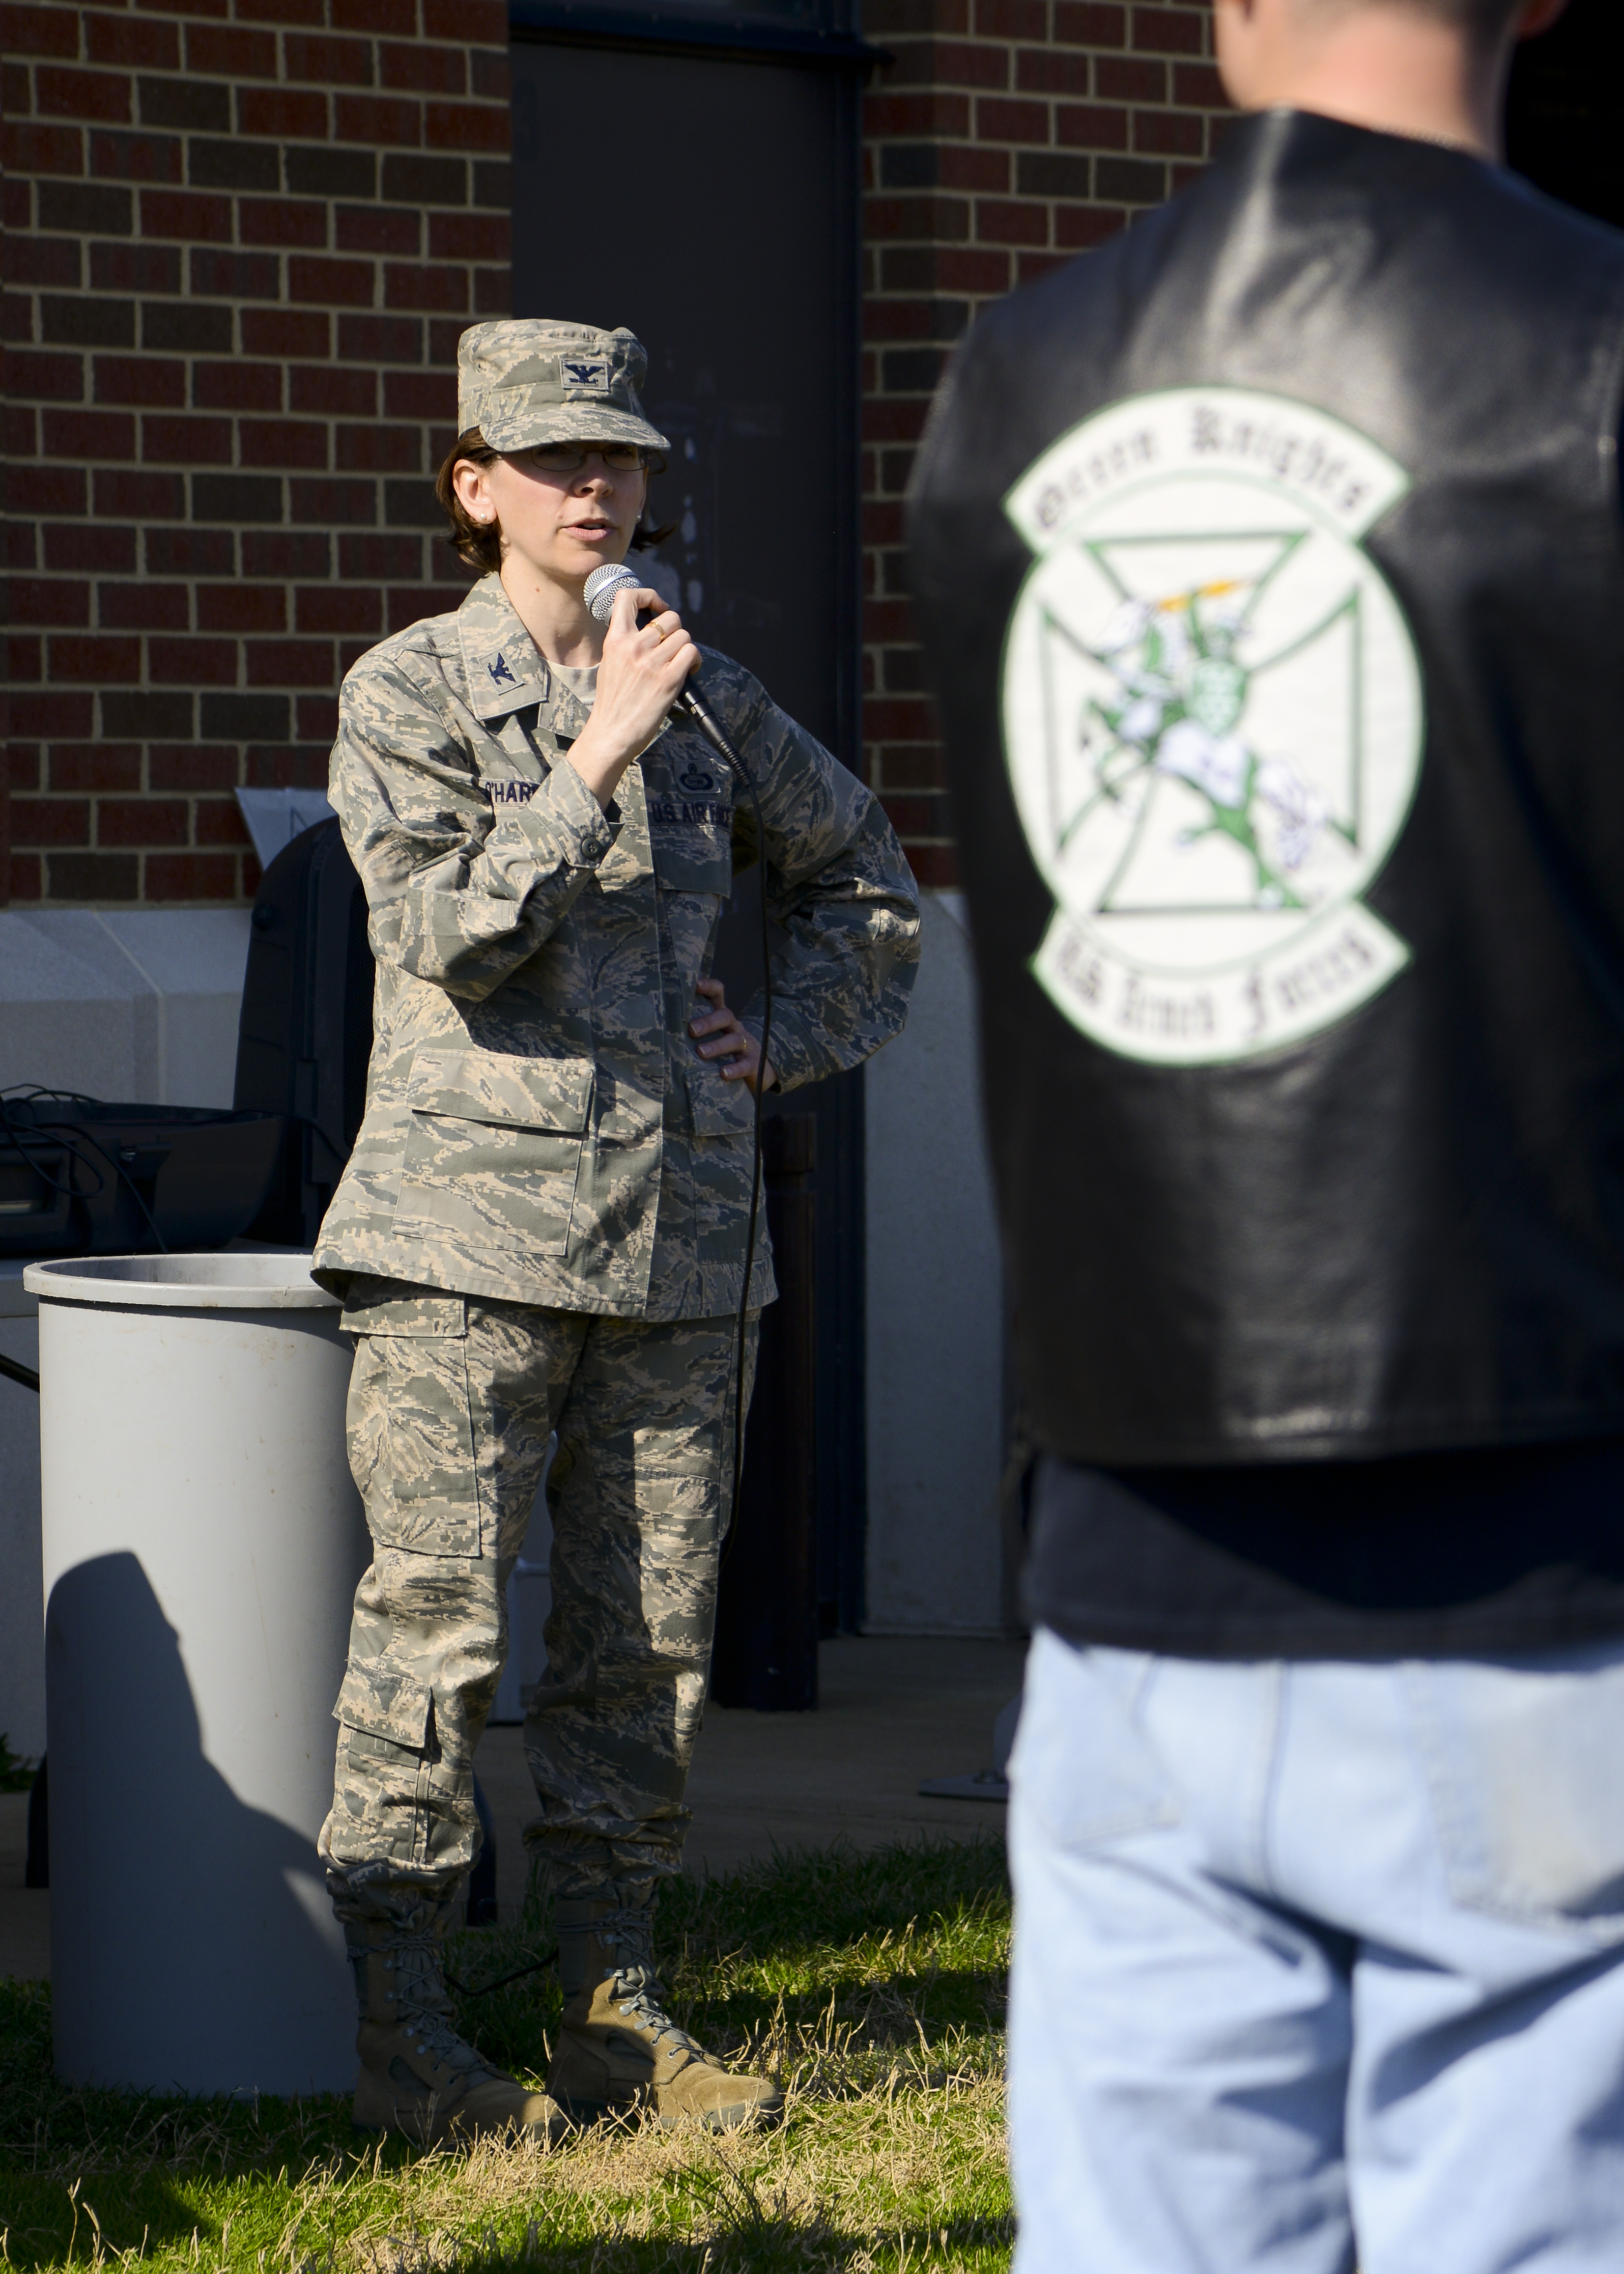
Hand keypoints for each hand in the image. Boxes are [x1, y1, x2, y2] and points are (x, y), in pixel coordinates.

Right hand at [566, 586, 698, 809]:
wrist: (611, 733)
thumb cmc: (613, 702)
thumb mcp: (610, 663)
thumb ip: (625, 642)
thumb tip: (650, 629)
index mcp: (615, 640)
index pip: (628, 597)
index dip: (649, 596)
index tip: (658, 608)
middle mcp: (633, 646)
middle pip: (670, 618)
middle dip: (676, 631)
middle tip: (672, 647)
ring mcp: (651, 662)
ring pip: (684, 635)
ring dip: (686, 648)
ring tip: (680, 663)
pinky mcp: (668, 679)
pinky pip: (691, 652)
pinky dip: (695, 660)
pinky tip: (688, 671)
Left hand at [689, 977, 775, 1094]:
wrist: (758, 1072)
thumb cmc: (723, 1053)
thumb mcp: (710, 1038)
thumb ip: (692, 1032)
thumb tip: (659, 1028)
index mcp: (721, 1018)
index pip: (717, 994)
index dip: (708, 986)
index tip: (694, 984)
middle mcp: (734, 1028)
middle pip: (725, 1016)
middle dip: (708, 1022)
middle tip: (691, 1030)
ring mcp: (746, 1045)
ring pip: (735, 1040)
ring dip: (717, 1046)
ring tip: (701, 1053)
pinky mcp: (753, 1064)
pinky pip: (745, 1065)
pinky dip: (735, 1069)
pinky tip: (723, 1073)